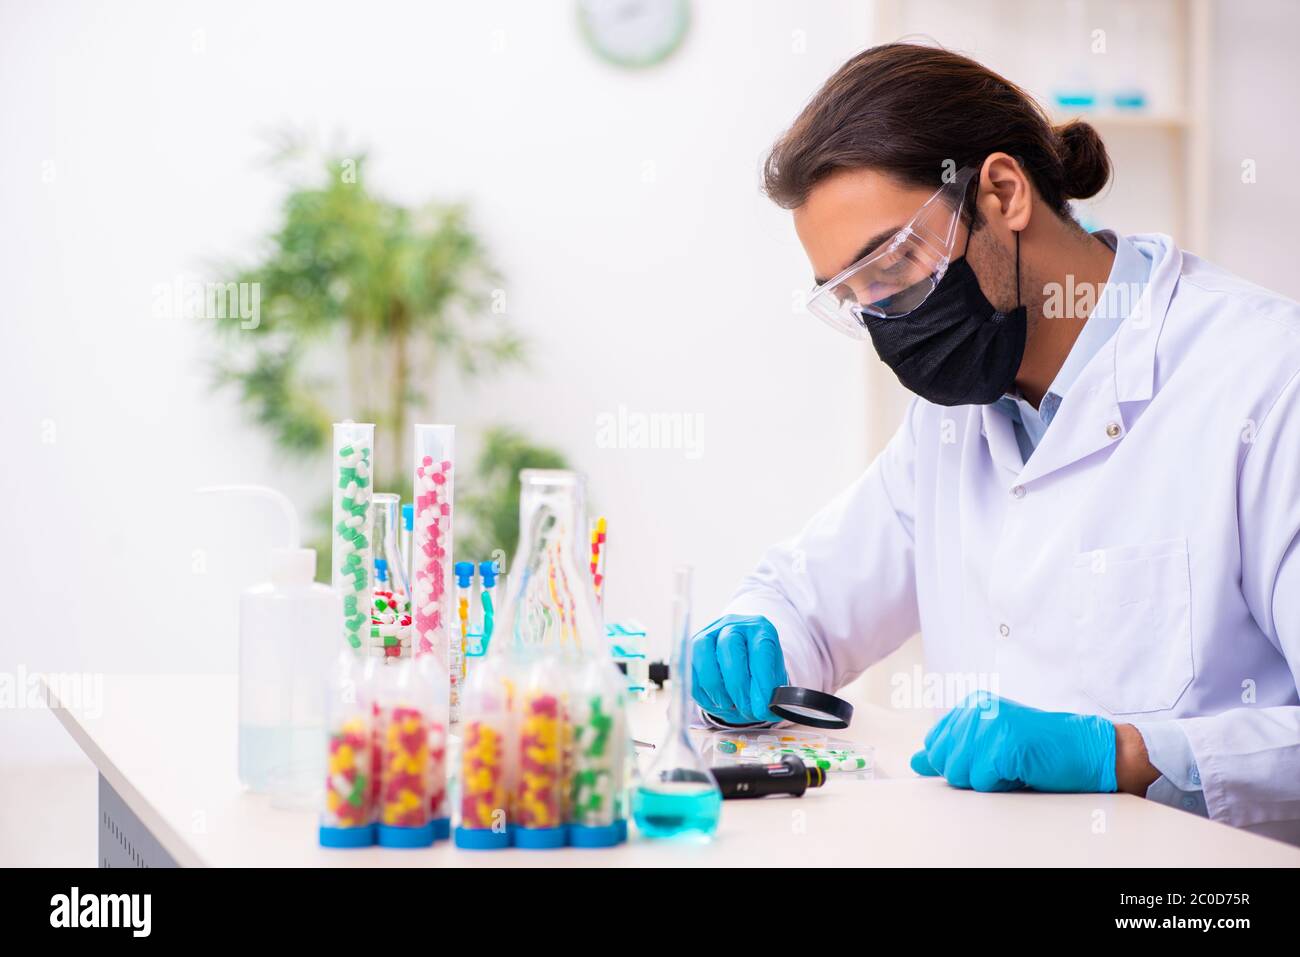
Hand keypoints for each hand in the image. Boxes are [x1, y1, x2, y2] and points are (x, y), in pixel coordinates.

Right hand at [690, 614, 788, 724]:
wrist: (744, 658)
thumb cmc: (761, 669)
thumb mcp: (773, 678)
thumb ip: (770, 692)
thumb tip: (763, 709)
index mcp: (759, 628)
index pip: (760, 649)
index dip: (761, 681)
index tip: (763, 707)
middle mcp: (733, 625)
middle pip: (729, 647)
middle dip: (737, 685)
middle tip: (745, 709)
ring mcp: (708, 634)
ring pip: (703, 655)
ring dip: (715, 688)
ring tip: (728, 706)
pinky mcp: (691, 649)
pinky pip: (690, 671)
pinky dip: (702, 692)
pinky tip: (716, 703)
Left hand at [910, 692, 1116, 792]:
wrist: (1086, 748)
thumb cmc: (1039, 749)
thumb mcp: (990, 745)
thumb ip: (952, 751)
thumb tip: (915, 762)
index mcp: (971, 704)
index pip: (935, 743)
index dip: (958, 761)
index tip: (990, 756)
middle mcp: (976, 709)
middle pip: (944, 761)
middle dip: (971, 772)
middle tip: (1005, 761)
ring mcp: (989, 724)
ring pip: (959, 774)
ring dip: (987, 780)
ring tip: (1013, 764)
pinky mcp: (1002, 744)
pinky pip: (982, 782)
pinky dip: (1002, 785)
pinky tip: (1022, 769)